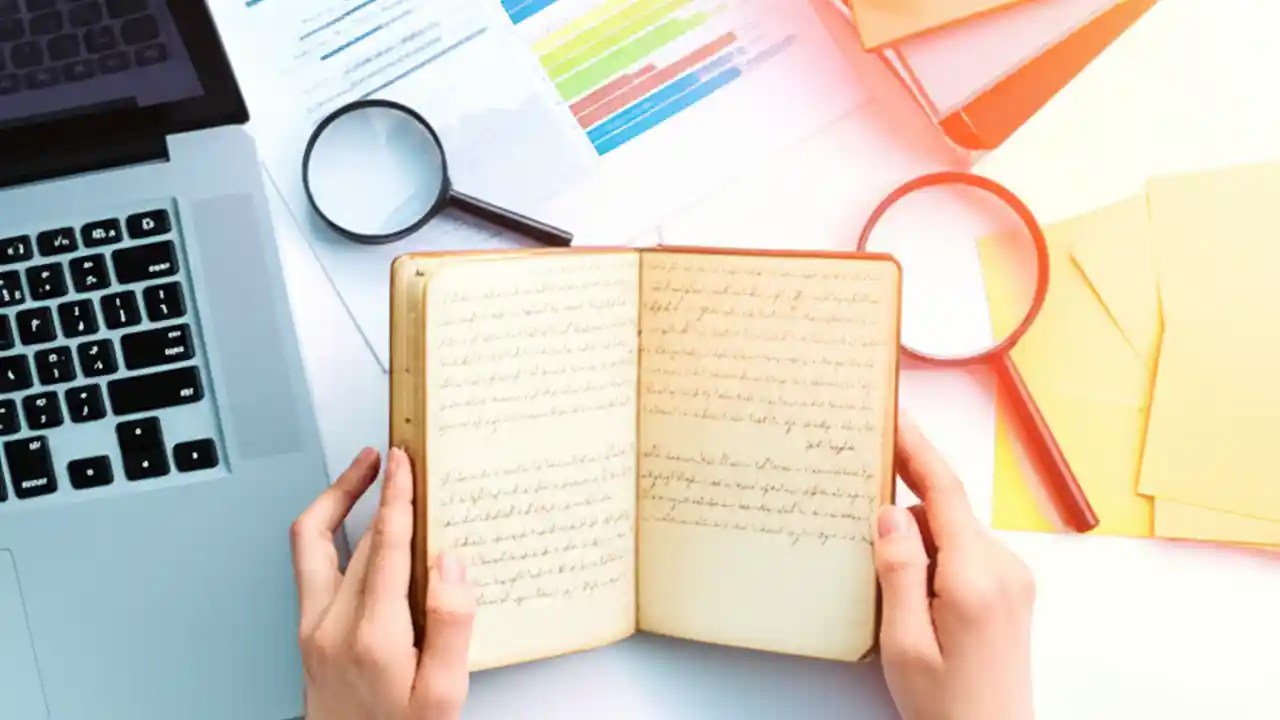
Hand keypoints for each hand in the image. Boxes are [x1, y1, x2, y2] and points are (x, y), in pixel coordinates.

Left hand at [290, 447, 475, 719]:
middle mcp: (332, 624)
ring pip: (315, 540)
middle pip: (360, 539)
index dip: (397, 497)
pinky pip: (310, 561)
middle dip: (383, 492)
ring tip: (364, 468)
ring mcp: (312, 626)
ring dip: (339, 497)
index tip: (404, 461)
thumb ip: (452, 626)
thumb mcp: (443, 694)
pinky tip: (350, 518)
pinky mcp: (307, 630)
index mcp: (372, 635)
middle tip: (404, 458)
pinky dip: (329, 528)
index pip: (386, 546)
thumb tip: (450, 564)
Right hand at [874, 417, 1035, 719]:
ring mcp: (1012, 579)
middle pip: (943, 510)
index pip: (943, 490)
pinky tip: (911, 597)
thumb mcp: (904, 643)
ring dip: (916, 544)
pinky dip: (932, 559)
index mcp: (976, 577)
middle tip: (858, 515)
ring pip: (950, 533)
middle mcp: (1004, 568)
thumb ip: (898, 571)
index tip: (892, 412)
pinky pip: (962, 554)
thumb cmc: (947, 706)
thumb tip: (891, 512)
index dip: (915, 446)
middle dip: (902, 510)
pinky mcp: (1010, 592)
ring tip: (890, 595)